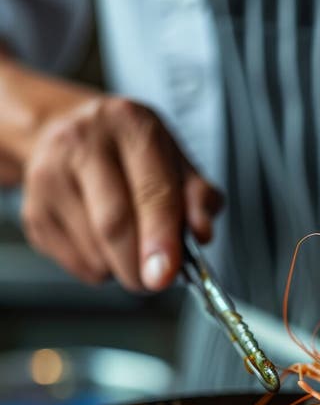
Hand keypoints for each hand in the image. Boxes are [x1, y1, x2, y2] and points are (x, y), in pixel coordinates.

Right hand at [21, 96, 222, 290]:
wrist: (68, 133)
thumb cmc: (129, 154)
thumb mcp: (175, 161)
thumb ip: (197, 197)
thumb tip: (201, 233)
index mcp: (130, 124)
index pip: (150, 190)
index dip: (161, 237)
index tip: (166, 274)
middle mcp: (84, 142)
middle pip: (114, 224)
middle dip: (140, 266)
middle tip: (156, 280)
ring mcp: (50, 175)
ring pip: (95, 252)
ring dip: (122, 267)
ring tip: (130, 245)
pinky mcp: (33, 210)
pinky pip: (76, 263)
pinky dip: (100, 269)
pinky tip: (103, 244)